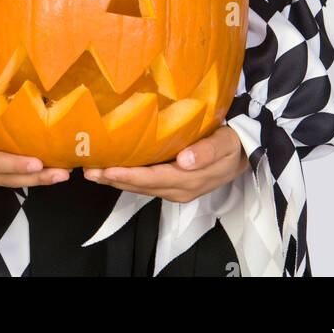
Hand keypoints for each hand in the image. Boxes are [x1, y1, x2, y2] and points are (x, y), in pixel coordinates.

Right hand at [0, 97, 69, 187]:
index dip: (15, 164)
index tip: (38, 163)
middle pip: (7, 177)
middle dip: (36, 177)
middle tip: (64, 173)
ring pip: (9, 178)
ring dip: (36, 177)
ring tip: (62, 173)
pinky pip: (5, 173)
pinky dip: (25, 172)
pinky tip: (43, 165)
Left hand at [82, 124, 249, 202]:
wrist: (246, 152)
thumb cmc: (234, 143)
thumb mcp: (225, 144)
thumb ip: (206, 151)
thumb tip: (184, 160)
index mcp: (189, 180)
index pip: (153, 179)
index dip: (128, 176)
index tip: (107, 169)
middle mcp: (179, 189)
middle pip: (141, 186)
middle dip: (113, 180)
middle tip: (87, 170)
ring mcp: (176, 189)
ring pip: (141, 187)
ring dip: (116, 180)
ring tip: (92, 171)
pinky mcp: (174, 184)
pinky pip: (147, 184)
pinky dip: (128, 178)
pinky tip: (114, 169)